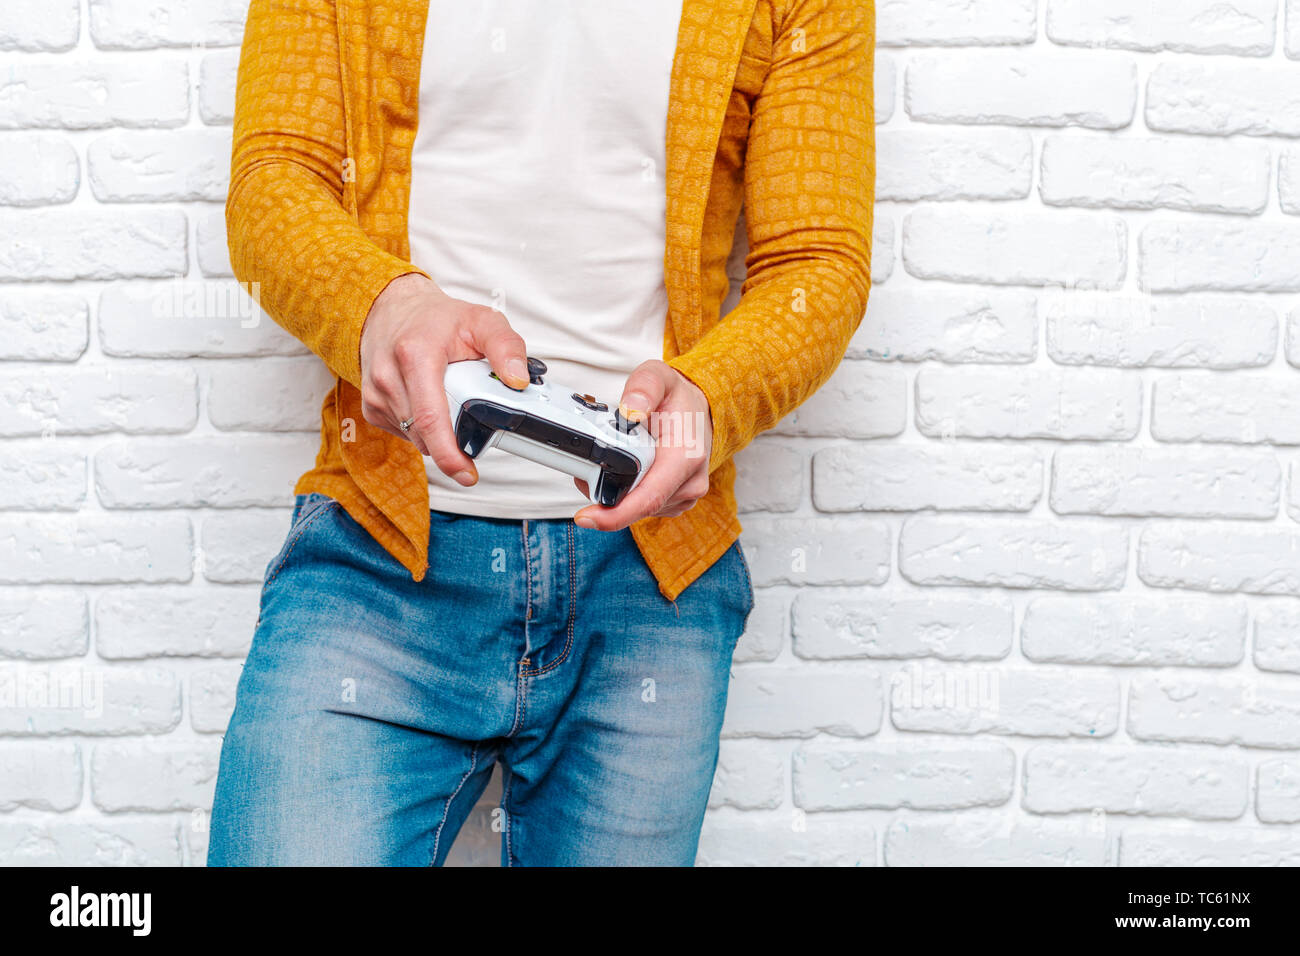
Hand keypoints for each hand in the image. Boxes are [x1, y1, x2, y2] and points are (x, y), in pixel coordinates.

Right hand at [359, 273, 527, 484]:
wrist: (390, 308)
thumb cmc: (435, 318)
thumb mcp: (481, 320)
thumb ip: (506, 346)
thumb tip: (518, 380)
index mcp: (415, 355)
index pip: (431, 419)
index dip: (450, 454)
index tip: (467, 473)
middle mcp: (388, 377)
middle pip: (426, 434)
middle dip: (454, 438)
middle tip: (472, 414)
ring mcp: (375, 395)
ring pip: (417, 437)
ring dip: (439, 431)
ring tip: (449, 397)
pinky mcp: (371, 407)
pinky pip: (405, 433)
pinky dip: (423, 427)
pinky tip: (429, 401)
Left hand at [573, 360, 713, 530]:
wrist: (700, 411)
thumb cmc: (678, 398)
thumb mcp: (659, 377)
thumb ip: (644, 388)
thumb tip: (630, 410)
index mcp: (686, 457)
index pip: (648, 497)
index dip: (615, 514)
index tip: (586, 518)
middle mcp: (689, 483)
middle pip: (636, 505)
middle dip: (605, 494)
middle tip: (586, 469)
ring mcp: (684, 496)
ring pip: (637, 508)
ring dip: (616, 493)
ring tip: (607, 462)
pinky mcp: (675, 501)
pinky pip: (643, 506)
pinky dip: (627, 493)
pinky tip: (622, 472)